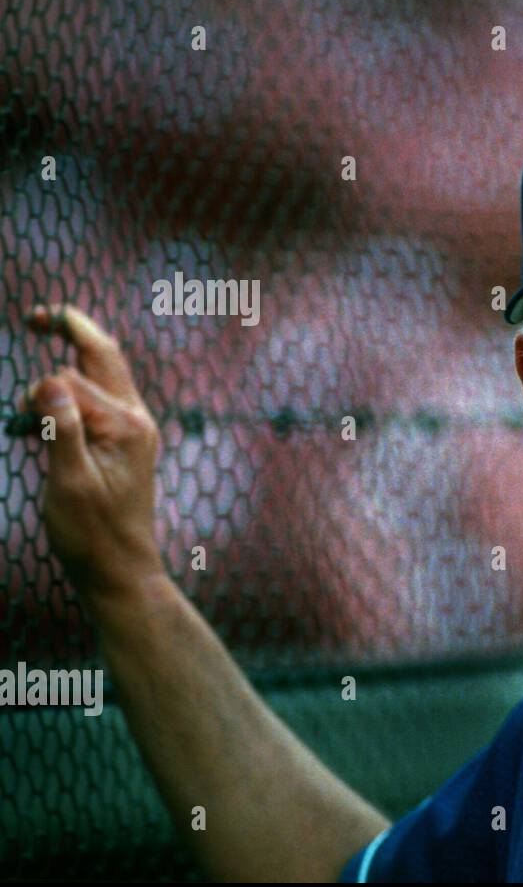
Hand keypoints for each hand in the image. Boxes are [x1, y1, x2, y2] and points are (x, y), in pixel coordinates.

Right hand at [20, 304, 165, 599]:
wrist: (119, 571)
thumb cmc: (93, 535)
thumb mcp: (70, 484)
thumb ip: (62, 430)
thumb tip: (51, 381)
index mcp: (127, 425)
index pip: (73, 381)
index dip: (41, 390)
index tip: (22, 416)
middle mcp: (137, 419)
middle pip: (103, 356)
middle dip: (72, 330)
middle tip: (37, 315)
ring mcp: (133, 429)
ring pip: (102, 375)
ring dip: (70, 365)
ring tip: (43, 360)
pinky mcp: (124, 441)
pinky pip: (98, 400)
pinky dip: (72, 393)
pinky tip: (46, 407)